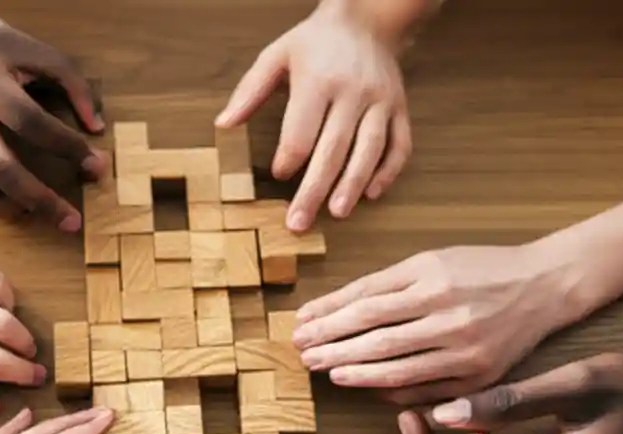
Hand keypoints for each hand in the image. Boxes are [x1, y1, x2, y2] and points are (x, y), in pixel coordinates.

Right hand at [0, 2, 106, 230]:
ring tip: (50, 218)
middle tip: (74, 220)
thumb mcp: (17, 42)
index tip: (96, 166)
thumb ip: (62, 75)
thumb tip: (95, 125)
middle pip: (4, 160)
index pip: (35, 117)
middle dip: (43, 196)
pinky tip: (16, 203)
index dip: (69, 146)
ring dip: (19, 205)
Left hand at [217, 2, 409, 230]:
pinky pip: (400, 145)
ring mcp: (381, 102)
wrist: (366, 21)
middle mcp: (353, 93)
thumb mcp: (276, 56)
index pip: (302, 131)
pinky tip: (372, 194)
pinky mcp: (400, 108)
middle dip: (315, 190)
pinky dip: (389, 172)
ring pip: (370, 150)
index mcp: (319, 81)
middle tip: (299, 223)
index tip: (277, 175)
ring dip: (353, 185)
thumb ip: (249, 91)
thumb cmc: (314, 44)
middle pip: (333, 149)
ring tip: (337, 213)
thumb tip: (223, 125)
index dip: (288, 158)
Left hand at [293, 244, 583, 404]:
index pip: (366, 304)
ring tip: (328, 372)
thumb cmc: (480, 269)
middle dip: (333, 348)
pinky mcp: (479, 378)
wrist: (544, 286)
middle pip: (376, 339)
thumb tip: (331, 308)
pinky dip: (393, 391)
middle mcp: (449, 316)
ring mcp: (465, 351)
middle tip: (302, 354)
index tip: (301, 326)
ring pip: (397, 370)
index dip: (329, 317)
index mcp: (434, 281)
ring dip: (356, 373)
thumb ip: (383, 284)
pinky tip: (367, 388)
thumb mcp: (431, 260)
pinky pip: (425, 390)